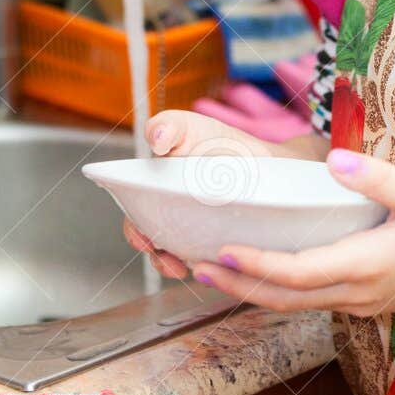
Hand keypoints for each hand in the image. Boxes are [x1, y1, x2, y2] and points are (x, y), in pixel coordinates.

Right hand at [123, 108, 271, 278]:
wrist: (257, 156)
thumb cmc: (212, 140)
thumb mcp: (187, 127)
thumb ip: (167, 126)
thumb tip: (157, 140)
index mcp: (154, 196)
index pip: (136, 222)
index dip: (137, 235)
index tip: (145, 241)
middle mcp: (170, 220)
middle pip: (157, 249)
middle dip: (160, 260)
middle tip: (172, 262)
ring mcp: (195, 235)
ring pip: (183, 261)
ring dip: (185, 267)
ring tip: (194, 267)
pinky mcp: (221, 245)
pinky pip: (213, 264)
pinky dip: (214, 266)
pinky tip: (221, 262)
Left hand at [187, 147, 394, 315]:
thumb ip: (377, 178)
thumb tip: (333, 161)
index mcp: (362, 265)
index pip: (296, 272)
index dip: (255, 264)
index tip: (221, 249)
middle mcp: (353, 292)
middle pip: (282, 298)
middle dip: (237, 285)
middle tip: (195, 267)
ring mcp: (356, 302)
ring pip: (292, 305)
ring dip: (252, 291)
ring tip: (214, 271)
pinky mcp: (360, 301)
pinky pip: (308, 301)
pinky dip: (276, 291)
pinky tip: (259, 274)